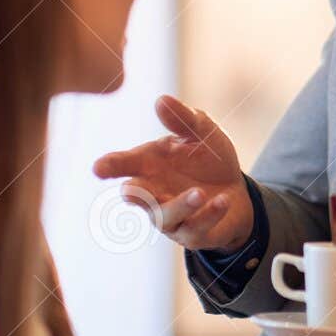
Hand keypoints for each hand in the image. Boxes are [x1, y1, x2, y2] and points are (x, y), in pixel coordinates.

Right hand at [92, 95, 254, 251]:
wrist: (238, 192)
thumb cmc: (209, 160)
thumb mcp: (201, 133)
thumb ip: (182, 119)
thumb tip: (161, 100)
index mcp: (149, 165)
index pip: (124, 164)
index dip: (110, 166)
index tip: (98, 168)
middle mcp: (154, 193)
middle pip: (136, 196)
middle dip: (134, 194)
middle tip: (131, 190)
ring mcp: (172, 217)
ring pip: (165, 217)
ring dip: (181, 205)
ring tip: (199, 193)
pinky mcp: (194, 234)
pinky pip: (196, 228)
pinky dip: (209, 215)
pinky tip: (222, 201)